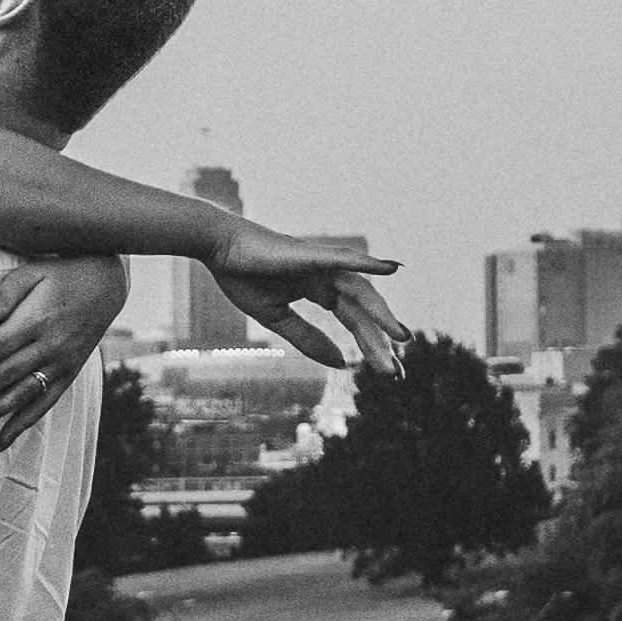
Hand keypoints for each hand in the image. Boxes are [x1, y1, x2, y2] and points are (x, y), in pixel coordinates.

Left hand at [0, 254, 129, 450]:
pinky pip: (45, 403)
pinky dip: (24, 422)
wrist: (106, 284)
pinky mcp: (69, 374)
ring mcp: (61, 363)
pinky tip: (2, 439)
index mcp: (34, 320)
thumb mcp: (30, 273)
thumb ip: (4, 293)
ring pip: (22, 394)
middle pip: (4, 377)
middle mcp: (49, 346)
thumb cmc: (59, 275)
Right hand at [209, 226, 407, 376]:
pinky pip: (344, 259)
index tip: (388, 371)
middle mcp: (328, 277)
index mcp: (320, 291)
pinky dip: (369, 262)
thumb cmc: (242, 277)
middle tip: (396, 372)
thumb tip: (342, 364)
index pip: (354, 322)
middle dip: (381, 341)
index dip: (371, 346)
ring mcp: (322, 264)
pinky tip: (391, 268)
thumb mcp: (276, 318)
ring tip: (403, 338)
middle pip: (363, 312)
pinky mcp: (311, 254)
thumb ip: (308, 339)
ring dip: (382, 315)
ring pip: (360, 292)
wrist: (218, 248)